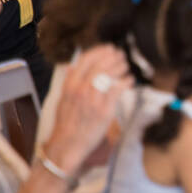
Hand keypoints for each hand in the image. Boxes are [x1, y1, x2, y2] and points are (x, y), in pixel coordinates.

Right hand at [44, 45, 132, 175]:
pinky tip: (129, 81)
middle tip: (121, 55)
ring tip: (126, 66)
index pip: (85, 60)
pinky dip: (125, 82)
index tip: (108, 48)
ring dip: (120, 67)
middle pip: (100, 65)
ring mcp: (93, 100)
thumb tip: (72, 67)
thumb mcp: (62, 100)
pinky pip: (117, 90)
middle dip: (113, 57)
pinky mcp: (104, 110)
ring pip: (109, 75)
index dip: (99, 51)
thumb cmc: (66, 124)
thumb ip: (68, 82)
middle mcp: (80, 90)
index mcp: (70, 85)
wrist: (68, 144)